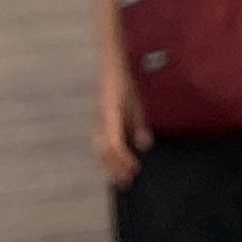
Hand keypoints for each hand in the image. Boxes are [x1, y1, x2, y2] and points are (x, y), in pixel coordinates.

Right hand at [96, 64, 151, 184]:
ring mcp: (98, 118)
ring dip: (109, 163)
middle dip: (113, 168)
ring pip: (99, 147)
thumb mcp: (137, 97)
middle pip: (103, 151)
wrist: (110, 59)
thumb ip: (139, 121)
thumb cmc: (125, 76)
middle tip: (126, 183)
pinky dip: (107, 154)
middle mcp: (100, 119)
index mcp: (109, 114)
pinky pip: (100, 140)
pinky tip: (115, 160)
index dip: (122, 161)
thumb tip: (144, 145)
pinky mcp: (100, 117)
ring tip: (119, 176)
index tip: (135, 170)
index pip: (113, 145)